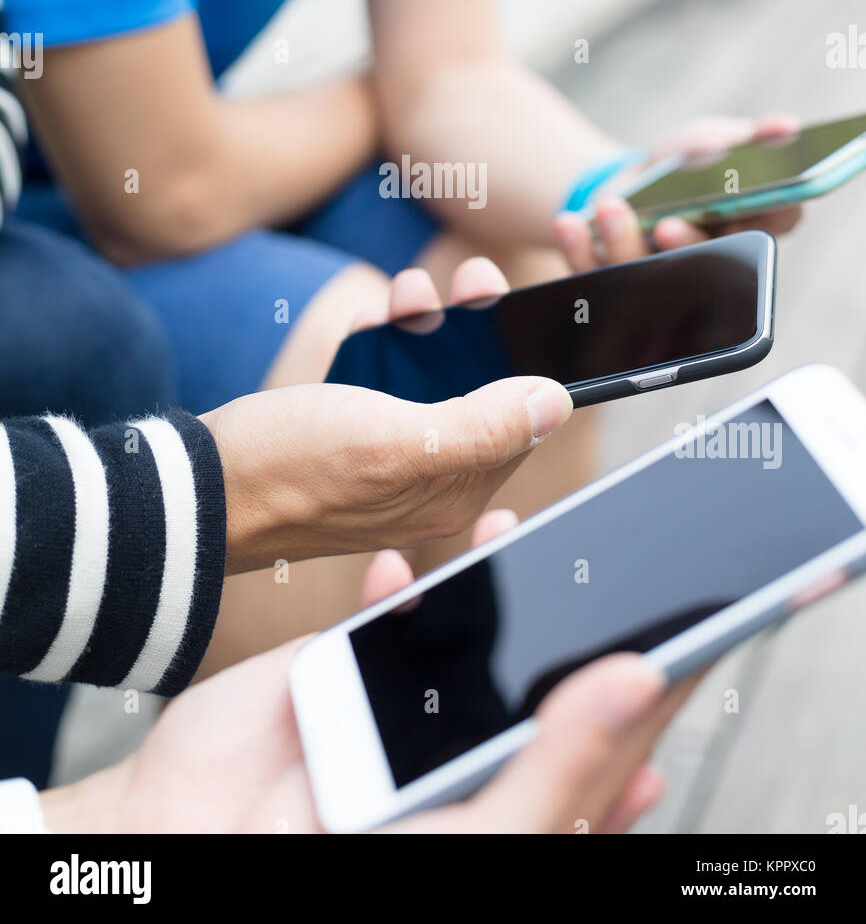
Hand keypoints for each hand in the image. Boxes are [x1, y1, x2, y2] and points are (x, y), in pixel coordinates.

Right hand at [42, 512, 690, 834]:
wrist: (182, 847)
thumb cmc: (325, 871)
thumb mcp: (477, 838)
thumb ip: (558, 772)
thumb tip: (636, 686)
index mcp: (518, 800)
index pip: (611, 738)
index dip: (658, 679)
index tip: (705, 612)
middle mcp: (473, 753)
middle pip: (548, 670)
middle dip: (580, 610)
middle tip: (623, 544)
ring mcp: (411, 709)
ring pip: (476, 629)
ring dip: (497, 577)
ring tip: (517, 530)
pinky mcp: (349, 672)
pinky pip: (389, 614)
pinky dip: (400, 585)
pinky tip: (403, 568)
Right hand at [201, 258, 572, 572]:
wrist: (195, 488)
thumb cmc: (293, 467)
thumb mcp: (399, 442)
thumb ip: (482, 425)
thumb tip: (555, 404)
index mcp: (451, 493)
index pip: (520, 427)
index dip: (524, 364)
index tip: (522, 308)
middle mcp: (424, 483)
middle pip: (476, 396)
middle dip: (475, 334)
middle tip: (471, 279)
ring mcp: (382, 460)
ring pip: (427, 382)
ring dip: (425, 329)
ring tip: (406, 293)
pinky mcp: (344, 439)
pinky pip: (382, 385)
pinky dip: (381, 346)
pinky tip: (369, 319)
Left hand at [554, 112, 802, 271]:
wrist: (626, 187)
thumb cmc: (680, 168)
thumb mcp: (710, 142)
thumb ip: (744, 137)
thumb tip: (784, 126)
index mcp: (747, 231)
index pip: (768, 233)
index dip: (762, 220)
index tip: (745, 202)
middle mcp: (707, 265)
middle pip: (705, 267)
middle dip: (686, 246)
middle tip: (668, 225)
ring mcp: (656, 281)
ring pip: (643, 278)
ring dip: (626, 243)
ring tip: (611, 207)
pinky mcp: (609, 285)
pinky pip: (591, 275)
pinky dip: (578, 248)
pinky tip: (568, 222)